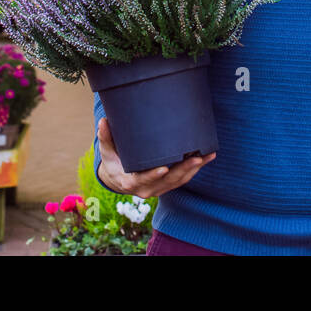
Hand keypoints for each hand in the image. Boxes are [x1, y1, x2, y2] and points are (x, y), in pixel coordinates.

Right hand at [95, 116, 215, 198]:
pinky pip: (182, 179)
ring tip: (208, 156)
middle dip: (184, 170)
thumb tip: (102, 121)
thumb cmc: (113, 162)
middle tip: (197, 158)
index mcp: (131, 182)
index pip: (144, 180)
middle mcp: (147, 189)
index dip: (154, 175)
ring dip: (194, 169)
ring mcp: (159, 188)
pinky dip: (194, 170)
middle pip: (168, 181)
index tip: (164, 168)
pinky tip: (206, 158)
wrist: (118, 178)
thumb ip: (105, 137)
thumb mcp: (107, 152)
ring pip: (179, 181)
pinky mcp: (167, 185)